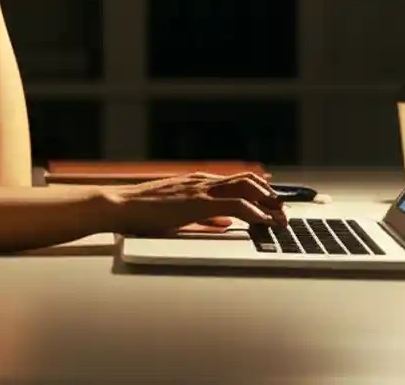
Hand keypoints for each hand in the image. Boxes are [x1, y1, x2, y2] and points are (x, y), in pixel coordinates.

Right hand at [103, 172, 286, 235]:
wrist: (121, 205)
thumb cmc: (143, 211)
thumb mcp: (178, 212)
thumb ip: (204, 216)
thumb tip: (225, 223)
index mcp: (197, 182)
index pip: (236, 181)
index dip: (259, 190)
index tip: (274, 200)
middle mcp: (203, 181)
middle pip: (246, 181)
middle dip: (269, 194)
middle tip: (282, 208)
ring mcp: (201, 189)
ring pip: (246, 189)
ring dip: (267, 202)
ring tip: (280, 216)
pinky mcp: (199, 202)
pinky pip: (235, 205)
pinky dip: (254, 213)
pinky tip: (264, 222)